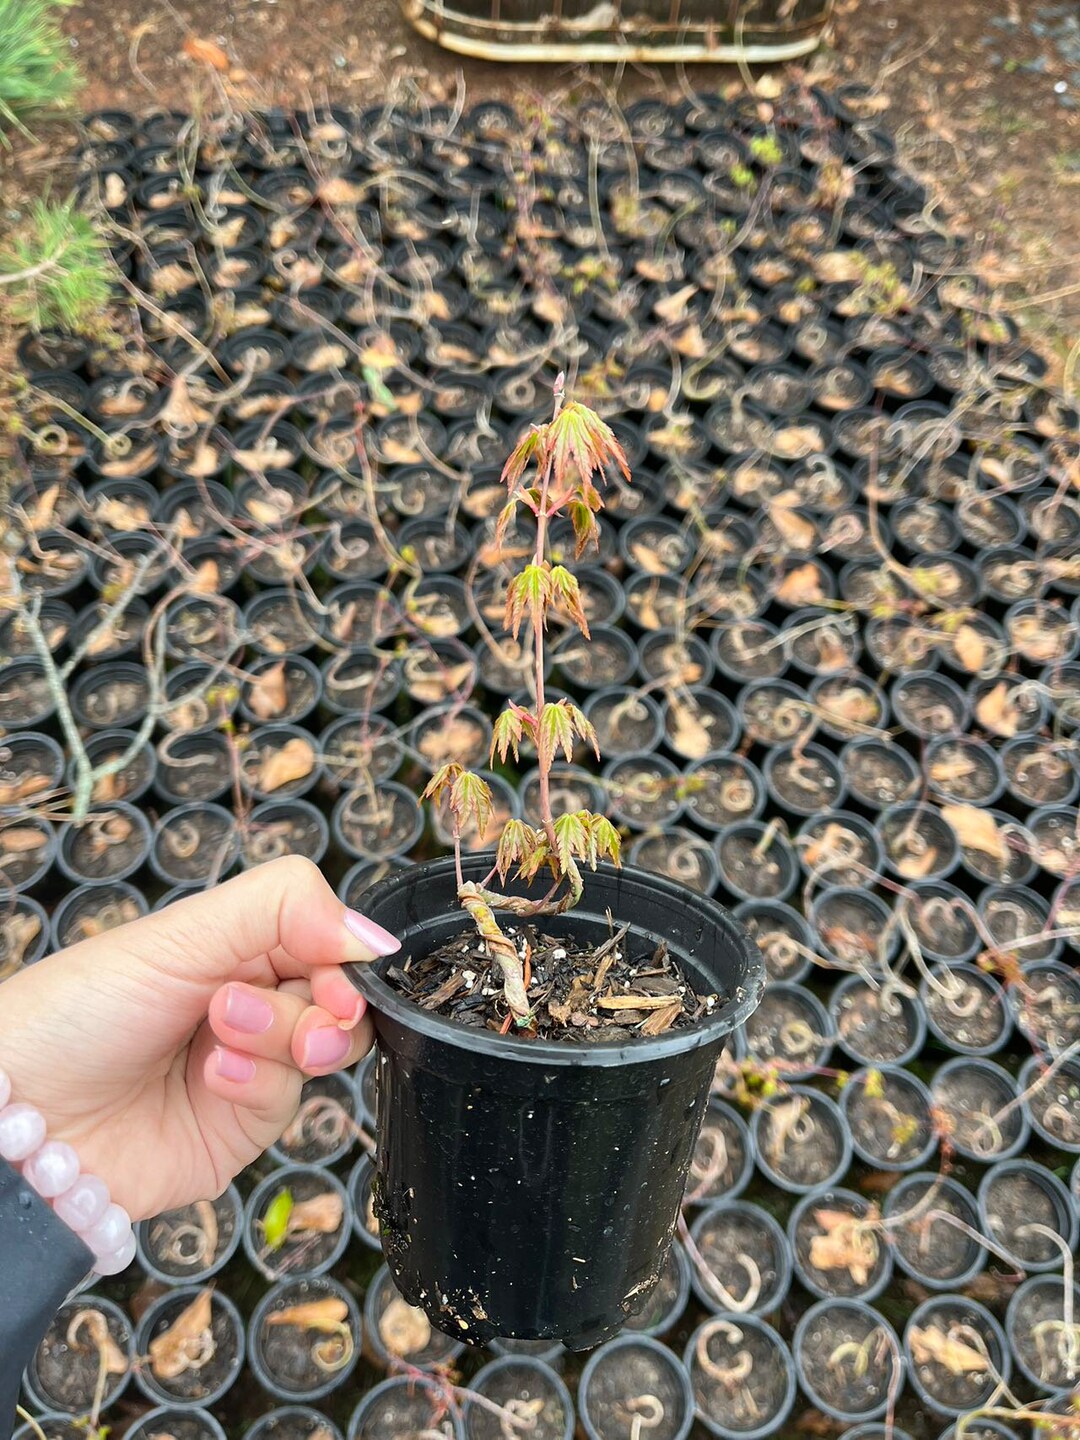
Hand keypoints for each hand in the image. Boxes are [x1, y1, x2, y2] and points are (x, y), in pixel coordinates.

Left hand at [0, 857, 398, 1219]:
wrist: (19, 1115)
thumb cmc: (79, 1008)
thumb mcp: (182, 932)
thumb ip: (285, 908)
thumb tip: (375, 934)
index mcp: (235, 946)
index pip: (328, 938)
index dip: (346, 954)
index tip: (344, 966)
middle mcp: (249, 1003)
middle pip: (341, 997)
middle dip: (327, 1003)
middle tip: (310, 1012)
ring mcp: (248, 1068)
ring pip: (324, 1049)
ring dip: (283, 1037)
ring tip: (223, 1036)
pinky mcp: (240, 1130)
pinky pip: (288, 1105)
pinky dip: (257, 1085)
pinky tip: (211, 1077)